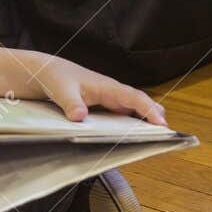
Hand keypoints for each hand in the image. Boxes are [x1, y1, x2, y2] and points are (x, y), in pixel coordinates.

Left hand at [30, 54, 167, 126]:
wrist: (45, 72)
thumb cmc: (56, 76)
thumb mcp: (61, 90)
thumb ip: (71, 103)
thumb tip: (80, 117)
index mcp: (107, 86)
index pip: (134, 97)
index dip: (149, 110)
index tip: (161, 123)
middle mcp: (112, 93)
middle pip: (140, 104)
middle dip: (154, 116)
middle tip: (166, 135)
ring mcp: (108, 101)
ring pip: (132, 112)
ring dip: (143, 123)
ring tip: (156, 140)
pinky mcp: (102, 108)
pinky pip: (120, 118)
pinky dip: (129, 126)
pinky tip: (131, 139)